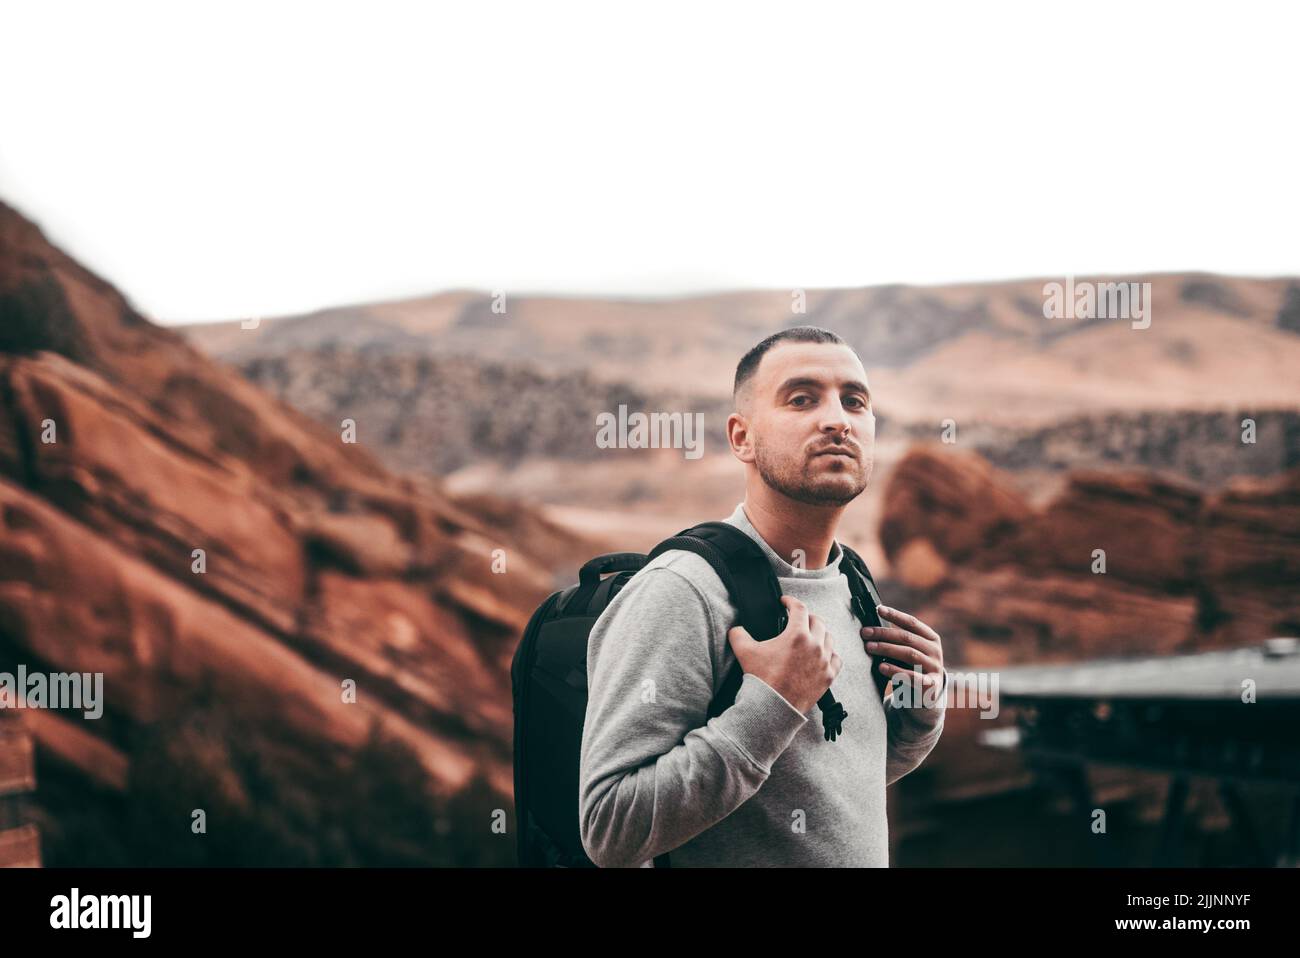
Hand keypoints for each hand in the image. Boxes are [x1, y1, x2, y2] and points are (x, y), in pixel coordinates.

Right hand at [727, 595, 841, 713]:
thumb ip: (738, 634)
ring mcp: (824, 661)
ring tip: (810, 635)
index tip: (785, 602)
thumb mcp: (744, 651)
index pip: (799, 608)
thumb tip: (736, 629)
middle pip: (817, 621)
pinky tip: (823, 654)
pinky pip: (836, 659)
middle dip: (806, 616)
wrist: (773, 707)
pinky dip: (830, 653)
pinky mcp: (829, 676)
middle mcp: (815, 645)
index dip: (790, 601)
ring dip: (820, 633)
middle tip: (797, 618)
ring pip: (829, 638)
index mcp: (797, 635)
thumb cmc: (761, 679)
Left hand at [861, 605, 944, 701]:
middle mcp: (935, 650)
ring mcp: (934, 667)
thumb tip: (872, 627)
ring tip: (869, 647)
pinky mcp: (931, 684)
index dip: (895, 615)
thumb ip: (899, 639)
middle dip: (884, 633)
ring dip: (887, 649)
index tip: (878, 609)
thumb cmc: (914, 667)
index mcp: (931, 638)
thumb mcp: (911, 651)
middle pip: (907, 637)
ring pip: (909, 654)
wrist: (929, 694)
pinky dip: (896, 670)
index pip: (912, 623)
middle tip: (865, 633)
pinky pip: (913, 676)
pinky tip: (881, 667)